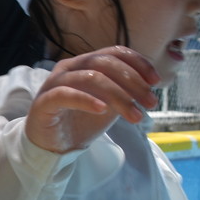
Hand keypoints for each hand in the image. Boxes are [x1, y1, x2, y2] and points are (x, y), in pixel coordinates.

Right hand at [26, 47, 159, 153]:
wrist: (53, 146)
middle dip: (132, 82)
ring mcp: (54, 83)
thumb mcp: (109, 104)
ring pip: (90, 78)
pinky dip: (86, 99)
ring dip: (118, 95)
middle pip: (104, 63)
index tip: (156, 82)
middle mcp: (69, 67)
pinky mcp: (44, 102)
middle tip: (150, 102)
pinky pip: (65, 94)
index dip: (138, 63)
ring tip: (135, 115)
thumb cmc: (80, 121)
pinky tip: (102, 110)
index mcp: (84, 63)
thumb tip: (150, 85)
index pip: (114, 52)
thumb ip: (124, 91)